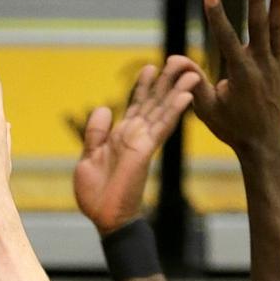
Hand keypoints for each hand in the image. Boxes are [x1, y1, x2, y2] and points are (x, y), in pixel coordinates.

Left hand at [73, 56, 199, 232]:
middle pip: (153, 103)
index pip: (135, 106)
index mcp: (120, 136)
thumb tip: (104, 108)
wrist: (105, 218)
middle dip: (165, 83)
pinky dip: (173, 110)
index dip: (142, 87)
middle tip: (178, 62)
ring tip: (191, 73)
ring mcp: (142, 142)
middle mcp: (134, 136)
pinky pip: (162, 127)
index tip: (150, 69)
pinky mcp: (146, 150)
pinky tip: (185, 96)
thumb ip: (95, 133)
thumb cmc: (96, 195)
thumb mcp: (88, 158)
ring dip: (177, 91)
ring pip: (162, 110)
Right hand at [192, 0, 279, 155]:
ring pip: (279, 28)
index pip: (226, 39)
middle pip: (259, 25)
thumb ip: (194, 83)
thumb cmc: (234, 129)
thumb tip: (176, 61)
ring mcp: (276, 65)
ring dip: (279, 2)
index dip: (218, 17)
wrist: (266, 145)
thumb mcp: (208, 110)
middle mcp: (261, 66)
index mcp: (240, 74)